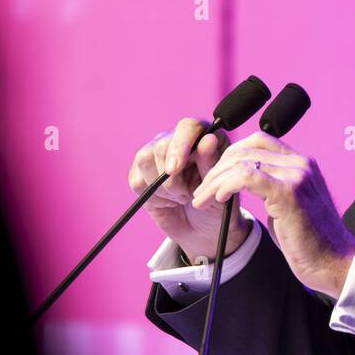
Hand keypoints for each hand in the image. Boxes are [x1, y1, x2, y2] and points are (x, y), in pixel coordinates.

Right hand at [128, 117, 248, 261]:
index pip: (187, 127)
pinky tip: (168, 200)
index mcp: (204, 137)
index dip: (179, 146)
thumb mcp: (218, 186)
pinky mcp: (142, 173)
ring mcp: (158, 154)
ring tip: (180, 196)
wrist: (204, 228)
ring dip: (161, 186)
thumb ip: (211, 163)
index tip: (175, 169)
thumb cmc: (217, 203)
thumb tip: (207, 140)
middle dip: (171, 177)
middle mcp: (179, 140)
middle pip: (161, 145)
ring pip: (144, 158)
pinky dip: (152, 195)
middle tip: (187, 194)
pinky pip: (136, 179)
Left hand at [190, 131, 354, 297]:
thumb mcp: (287, 205)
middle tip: (201, 190)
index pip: (258, 141)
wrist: (334, 262)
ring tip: (201, 198)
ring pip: (242, 161)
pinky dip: (226, 185)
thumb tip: (240, 181)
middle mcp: (301, 163)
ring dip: (215, 180)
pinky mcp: (289, 192)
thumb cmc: (310, 242)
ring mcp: (296, 175)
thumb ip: (269, 188)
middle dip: (217, 167)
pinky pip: (246, 177)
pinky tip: (218, 199)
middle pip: (246, 147)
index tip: (213, 176)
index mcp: (301, 163)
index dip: (230, 155)